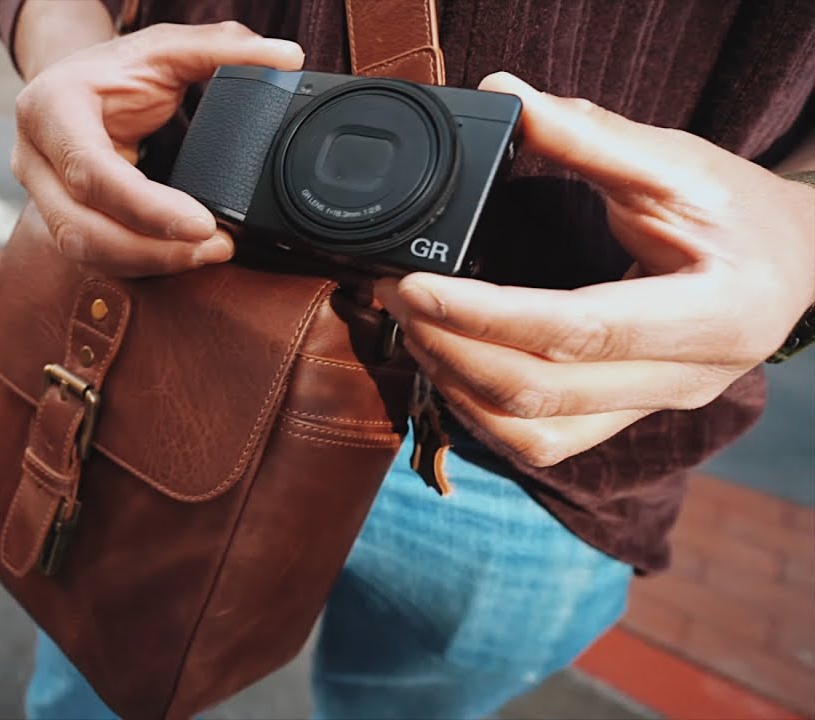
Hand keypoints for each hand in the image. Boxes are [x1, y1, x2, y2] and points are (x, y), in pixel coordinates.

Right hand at [11, 22, 303, 276]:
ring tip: (209, 255)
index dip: (146, 207)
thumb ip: (224, 49)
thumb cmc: (117, 70)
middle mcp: (33, 157)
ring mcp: (39, 195)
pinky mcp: (57, 220)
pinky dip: (140, 264)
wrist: (77, 87)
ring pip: (82, 252)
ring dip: (149, 264)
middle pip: (81, 227)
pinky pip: (93, 257)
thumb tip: (285, 59)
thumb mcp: (165, 49)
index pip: (91, 171)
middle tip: (218, 246)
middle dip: (153, 249)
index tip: (203, 223)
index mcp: (50, 108)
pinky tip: (181, 259)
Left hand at [377, 72, 814, 466]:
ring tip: (413, 327)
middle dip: (451, 347)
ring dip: (458, 385)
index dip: (486, 314)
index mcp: (711, 315)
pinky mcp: (625, 418)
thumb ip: (591, 137)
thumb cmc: (742, 213)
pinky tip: (450, 365)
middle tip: (395, 295)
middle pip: (544, 391)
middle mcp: (682, 379)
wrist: (794, 266)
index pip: (578, 331)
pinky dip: (483, 411)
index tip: (415, 283)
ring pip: (537, 432)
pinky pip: (544, 441)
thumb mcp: (679, 165)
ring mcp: (652, 409)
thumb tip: (508, 98)